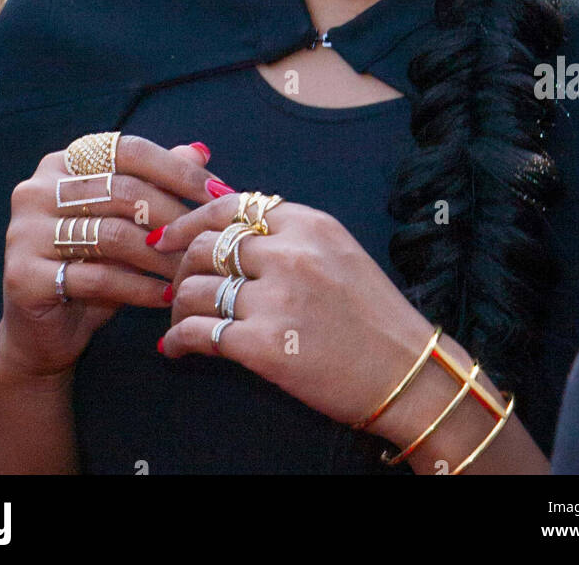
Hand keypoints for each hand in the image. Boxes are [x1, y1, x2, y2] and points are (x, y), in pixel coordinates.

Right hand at [0, 137, 228, 379]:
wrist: (41, 331)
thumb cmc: (91, 266)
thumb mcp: (125, 222)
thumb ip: (155, 184)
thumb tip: (200, 152)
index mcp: (61, 163)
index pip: (130, 150)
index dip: (178, 171)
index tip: (220, 194)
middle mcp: (36, 189)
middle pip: (124, 191)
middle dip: (174, 217)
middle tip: (209, 240)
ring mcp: (24, 231)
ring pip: (112, 235)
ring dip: (160, 256)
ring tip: (191, 271)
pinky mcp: (23, 274)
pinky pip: (97, 277)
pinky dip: (139, 288)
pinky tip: (166, 297)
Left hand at [156, 193, 434, 432]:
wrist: (407, 373)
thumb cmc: (373, 316)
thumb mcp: (338, 251)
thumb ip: (289, 235)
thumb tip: (228, 227)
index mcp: (308, 224)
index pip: (230, 206)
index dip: (191, 221)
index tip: (170, 237)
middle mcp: (290, 254)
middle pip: (205, 246)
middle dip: (180, 266)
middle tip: (177, 285)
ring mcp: (276, 299)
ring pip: (195, 289)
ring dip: (177, 306)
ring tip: (180, 321)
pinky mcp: (264, 346)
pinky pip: (199, 333)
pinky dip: (179, 341)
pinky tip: (176, 348)